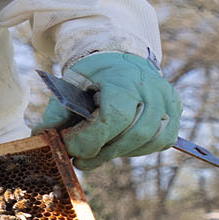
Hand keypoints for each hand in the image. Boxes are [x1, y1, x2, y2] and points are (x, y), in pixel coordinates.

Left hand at [35, 52, 180, 169]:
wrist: (118, 60)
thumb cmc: (90, 77)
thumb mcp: (68, 88)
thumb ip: (56, 113)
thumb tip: (42, 136)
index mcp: (124, 79)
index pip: (114, 117)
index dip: (90, 139)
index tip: (69, 148)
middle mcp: (152, 89)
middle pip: (134, 134)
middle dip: (103, 152)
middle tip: (80, 159)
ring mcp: (168, 100)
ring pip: (150, 141)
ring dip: (120, 153)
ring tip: (97, 153)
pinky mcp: (175, 113)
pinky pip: (161, 141)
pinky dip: (138, 149)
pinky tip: (117, 146)